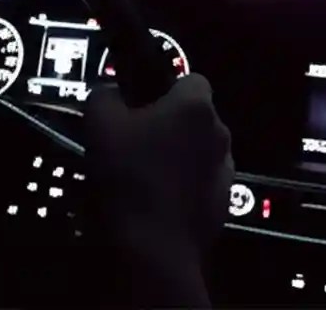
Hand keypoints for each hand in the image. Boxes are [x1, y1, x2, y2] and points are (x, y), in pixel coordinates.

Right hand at [86, 73, 233, 306]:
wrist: (156, 247)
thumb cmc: (129, 175)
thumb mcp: (99, 124)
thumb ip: (105, 95)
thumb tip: (112, 92)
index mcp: (195, 106)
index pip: (191, 78)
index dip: (165, 88)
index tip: (140, 106)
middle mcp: (219, 132)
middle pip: (195, 116)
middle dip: (171, 124)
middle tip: (136, 140)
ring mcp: (226, 170)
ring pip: (200, 150)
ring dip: (180, 156)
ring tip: (146, 175)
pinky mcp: (224, 202)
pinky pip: (202, 183)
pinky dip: (185, 186)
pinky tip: (158, 201)